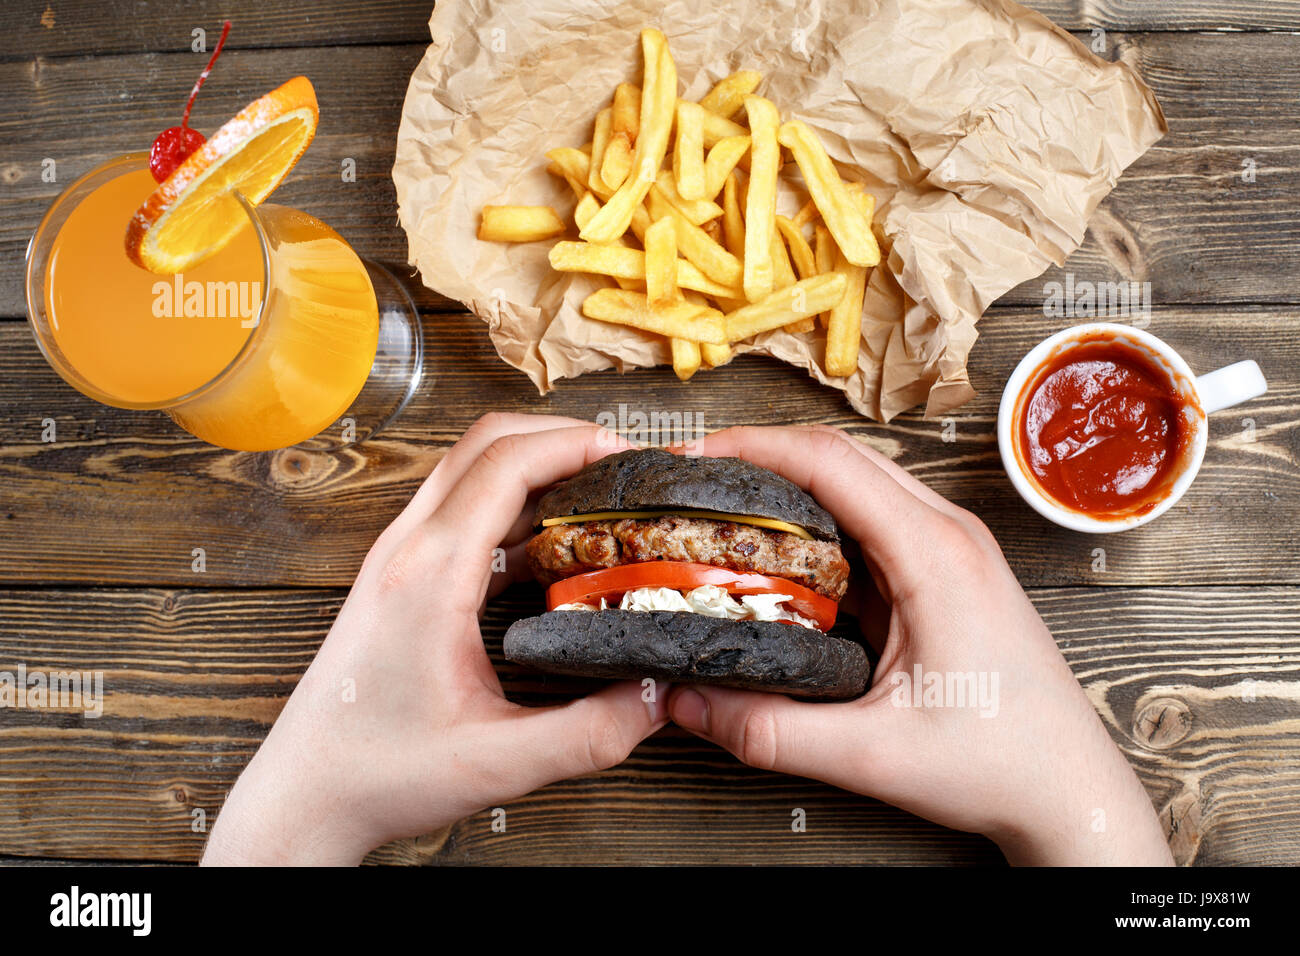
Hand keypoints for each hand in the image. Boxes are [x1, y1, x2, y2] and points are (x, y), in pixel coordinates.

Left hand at [201, 413, 668, 864]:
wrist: (305, 792)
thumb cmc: (378, 772)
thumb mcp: (499, 763)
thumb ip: (590, 732)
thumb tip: (659, 693)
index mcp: (430, 572)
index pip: (507, 463)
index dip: (576, 444)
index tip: (629, 455)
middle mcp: (407, 548)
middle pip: (486, 442)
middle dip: (560, 436)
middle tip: (619, 463)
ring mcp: (397, 557)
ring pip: (469, 469)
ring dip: (534, 466)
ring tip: (594, 497)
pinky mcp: (398, 575)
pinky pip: (460, 509)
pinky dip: (511, 505)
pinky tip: (549, 551)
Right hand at [667, 425, 1172, 865]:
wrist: (1070, 790)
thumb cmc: (1002, 763)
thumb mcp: (870, 755)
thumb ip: (769, 730)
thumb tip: (688, 700)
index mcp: (936, 555)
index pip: (829, 462)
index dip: (751, 447)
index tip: (693, 457)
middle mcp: (948, 534)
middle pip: (840, 456)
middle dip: (760, 456)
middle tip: (694, 480)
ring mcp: (952, 549)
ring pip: (858, 485)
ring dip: (791, 488)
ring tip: (725, 512)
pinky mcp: (947, 572)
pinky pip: (872, 524)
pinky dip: (819, 526)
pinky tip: (781, 558)